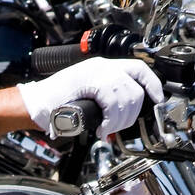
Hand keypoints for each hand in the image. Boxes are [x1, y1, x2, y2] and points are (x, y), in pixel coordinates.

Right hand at [16, 58, 164, 139]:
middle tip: (118, 126)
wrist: (36, 104)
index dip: (153, 85)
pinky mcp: (91, 80)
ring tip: (108, 129)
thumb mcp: (88, 97)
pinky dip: (111, 121)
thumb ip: (106, 99)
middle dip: (132, 114)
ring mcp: (96, 71)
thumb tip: (124, 114)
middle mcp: (103, 65)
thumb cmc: (57, 104)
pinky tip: (102, 129)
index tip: (157, 101)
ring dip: (121, 120)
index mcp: (103, 66)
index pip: (139, 69)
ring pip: (127, 97)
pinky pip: (113, 102)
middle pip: (136, 88)